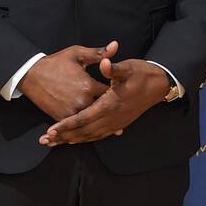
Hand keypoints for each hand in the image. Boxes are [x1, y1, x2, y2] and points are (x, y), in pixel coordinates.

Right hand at [19, 42, 119, 119]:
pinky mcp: (62, 118)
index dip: (118, 95)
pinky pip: (78, 126)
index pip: (111, 94)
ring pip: (91, 120)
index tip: (124, 96)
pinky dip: (86, 127)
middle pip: (103, 110)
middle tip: (123, 115)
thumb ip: (98, 54)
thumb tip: (116, 45)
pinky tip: (94, 128)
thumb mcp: (77, 54)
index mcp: (88, 85)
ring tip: (113, 126)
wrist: (31, 75)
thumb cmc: (56, 62)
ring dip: (100, 122)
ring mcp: (71, 112)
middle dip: (112, 111)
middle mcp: (82, 101)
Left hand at [39, 56, 169, 144]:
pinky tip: (76, 139)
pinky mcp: (120, 123)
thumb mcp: (128, 67)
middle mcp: (112, 117)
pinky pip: (99, 135)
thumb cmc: (142, 74)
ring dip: (72, 139)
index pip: (84, 118)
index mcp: (111, 104)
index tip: (51, 130)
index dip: (66, 125)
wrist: (160, 84)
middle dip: (64, 136)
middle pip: (84, 131)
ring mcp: (117, 122)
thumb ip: (113, 67)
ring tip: (55, 143)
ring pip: (91, 135)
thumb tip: (104, 63)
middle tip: (46, 141)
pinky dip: (86, 138)